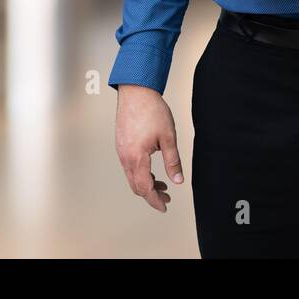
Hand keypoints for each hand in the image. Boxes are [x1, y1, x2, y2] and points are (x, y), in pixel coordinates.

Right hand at [114, 85, 182, 211]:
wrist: (136, 91)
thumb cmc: (151, 110)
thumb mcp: (168, 137)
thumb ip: (172, 161)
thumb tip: (178, 180)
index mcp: (137, 157)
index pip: (145, 188)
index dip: (155, 200)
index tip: (164, 206)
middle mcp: (125, 156)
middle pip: (136, 186)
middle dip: (151, 194)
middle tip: (166, 196)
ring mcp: (121, 150)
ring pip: (131, 176)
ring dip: (145, 183)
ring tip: (161, 183)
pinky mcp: (121, 143)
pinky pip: (128, 166)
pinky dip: (139, 172)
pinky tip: (151, 168)